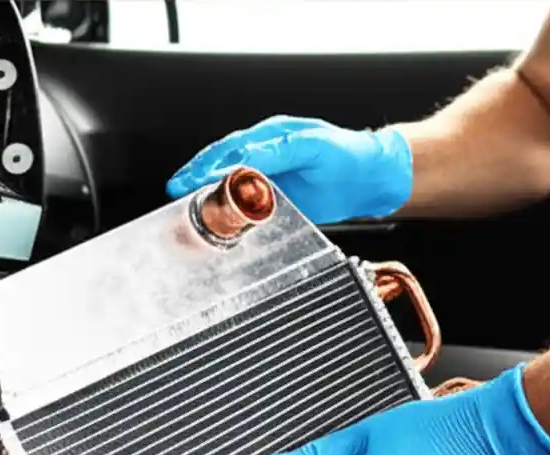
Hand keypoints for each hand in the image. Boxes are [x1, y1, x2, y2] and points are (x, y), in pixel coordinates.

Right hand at [165, 115, 412, 223]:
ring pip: (230, 185)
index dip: (210, 166)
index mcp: (272, 136)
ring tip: (185, 205)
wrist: (373, 179)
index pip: (232, 150)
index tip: (193, 180)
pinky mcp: (276, 201)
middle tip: (176, 191)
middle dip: (196, 177)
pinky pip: (247, 206)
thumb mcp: (314, 147)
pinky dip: (229, 213)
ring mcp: (270, 178)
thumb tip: (244, 159)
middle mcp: (266, 155)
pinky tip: (216, 222)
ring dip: (207, 195)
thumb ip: (279, 151)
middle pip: (222, 164)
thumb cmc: (349, 155)